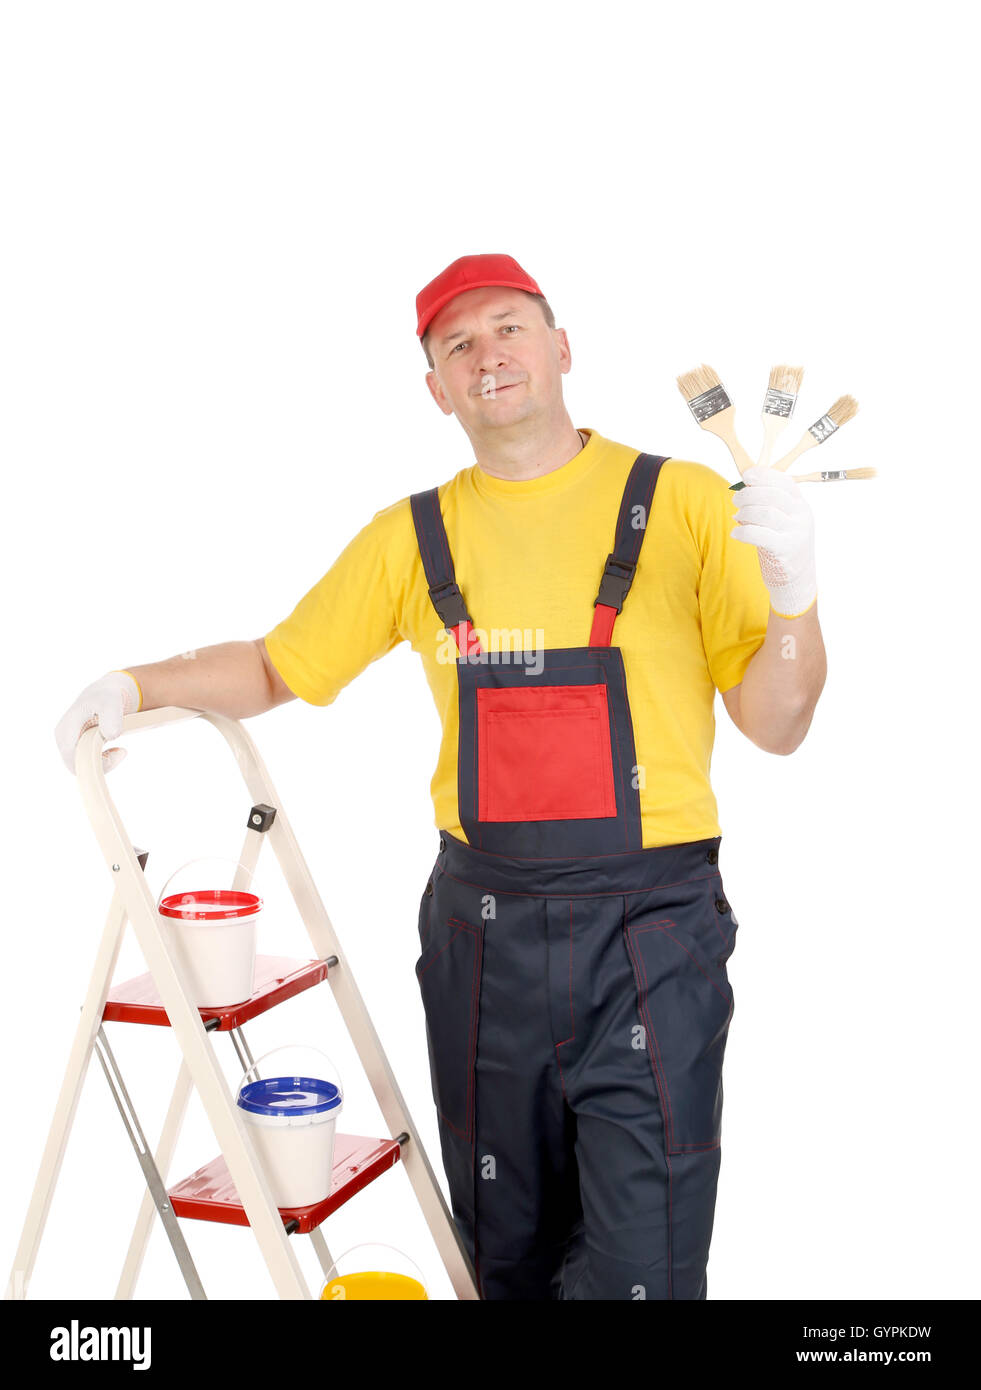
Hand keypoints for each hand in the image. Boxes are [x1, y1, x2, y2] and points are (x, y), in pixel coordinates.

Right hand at [54, 670, 141, 774]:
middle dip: (101, 764)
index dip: (94, 763)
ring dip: (102, 762)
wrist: (105, 693)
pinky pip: (85, 762)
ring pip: (81, 765)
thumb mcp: (112, 702)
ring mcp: (66, 742)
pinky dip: (101, 760)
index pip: (73, 758)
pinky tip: (114, 750)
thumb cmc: (107, 696)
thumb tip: (111, 735)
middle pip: (76, 766)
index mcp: (66, 729)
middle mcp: (62, 738)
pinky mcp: (74, 746)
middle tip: (122, 752)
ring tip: (120, 751)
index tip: (119, 751)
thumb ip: (112, 716)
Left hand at [729, 466, 816, 617]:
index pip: (785, 482)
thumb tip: (743, 486)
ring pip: (765, 513)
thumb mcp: (782, 521)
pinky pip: (760, 535)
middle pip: (772, 495)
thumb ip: (768, 504)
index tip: (747, 475)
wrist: (796, 579)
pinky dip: (743, 532)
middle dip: (749, 494)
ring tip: (737, 517)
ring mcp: (796, 533)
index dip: (765, 475)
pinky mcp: (785, 550)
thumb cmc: (782, 545)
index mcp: (801, 505)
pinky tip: (736, 533)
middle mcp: (802, 516)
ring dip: (745, 512)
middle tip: (735, 500)